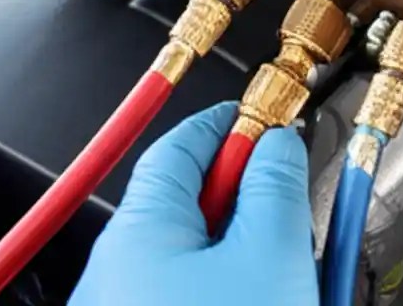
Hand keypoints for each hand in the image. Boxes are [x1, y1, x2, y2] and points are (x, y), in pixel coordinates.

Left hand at [69, 103, 317, 305]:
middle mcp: (113, 270)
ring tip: (281, 273)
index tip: (264, 116)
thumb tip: (277, 143)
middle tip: (289, 207)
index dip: (229, 124)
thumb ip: (276, 188)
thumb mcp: (272, 258)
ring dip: (237, 249)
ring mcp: (121, 305)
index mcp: (135, 232)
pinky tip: (256, 300)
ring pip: (190, 254)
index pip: (181, 144)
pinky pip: (184, 291)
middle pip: (188, 201)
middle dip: (242, 196)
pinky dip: (223, 285)